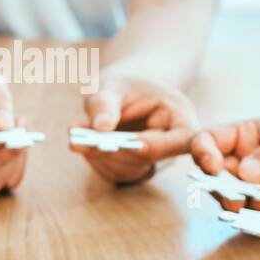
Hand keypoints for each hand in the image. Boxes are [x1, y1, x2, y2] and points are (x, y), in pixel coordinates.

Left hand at [70, 72, 196, 183]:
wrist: (122, 92)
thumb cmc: (121, 84)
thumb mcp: (110, 84)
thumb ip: (105, 102)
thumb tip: (100, 127)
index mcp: (180, 116)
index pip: (182, 140)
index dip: (160, 145)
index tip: (137, 144)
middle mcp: (173, 143)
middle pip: (148, 158)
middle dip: (112, 149)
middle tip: (78, 137)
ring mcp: (156, 160)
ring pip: (129, 171)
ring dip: (99, 157)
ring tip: (76, 135)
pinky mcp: (138, 169)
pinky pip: (117, 176)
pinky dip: (95, 162)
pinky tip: (81, 143)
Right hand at [191, 118, 259, 216]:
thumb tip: (244, 172)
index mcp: (247, 136)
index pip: (209, 140)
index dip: (203, 153)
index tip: (214, 167)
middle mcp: (245, 164)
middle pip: (214, 178)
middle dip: (224, 189)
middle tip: (240, 197)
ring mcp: (257, 190)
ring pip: (232, 202)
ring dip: (246, 206)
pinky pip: (258, 221)